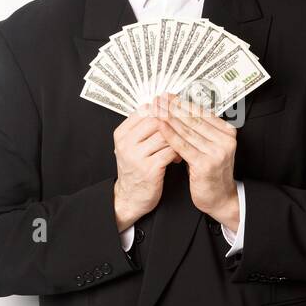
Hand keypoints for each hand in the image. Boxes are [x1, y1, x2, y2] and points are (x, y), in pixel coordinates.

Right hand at [113, 103, 181, 231]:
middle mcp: (127, 144)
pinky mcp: (150, 169)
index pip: (144, 111)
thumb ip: (142, 129)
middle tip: (183, 125)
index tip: (173, 109)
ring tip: (181, 143)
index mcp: (122, 134)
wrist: (130, 198)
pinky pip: (170, 151)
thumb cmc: (135, 170)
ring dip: (177, 138)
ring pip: (165, 135)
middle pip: (155, 120)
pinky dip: (178, 151)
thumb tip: (161, 108)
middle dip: (172, 122)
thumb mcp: (132, 146)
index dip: (162, 108)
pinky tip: (179, 156)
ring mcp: (137, 156)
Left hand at [153, 93, 238, 231]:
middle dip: (173, 107)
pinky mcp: (205, 163)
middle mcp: (225, 140)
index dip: (183, 102)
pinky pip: (183, 145)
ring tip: (156, 109)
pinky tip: (159, 126)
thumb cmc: (211, 171)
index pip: (202, 112)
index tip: (168, 96)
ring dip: (169, 117)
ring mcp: (216, 152)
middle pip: (194, 119)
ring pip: (187, 130)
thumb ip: (200, 130)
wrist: (220, 197)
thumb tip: (180, 108)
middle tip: (158, 99)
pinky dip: (169, 134)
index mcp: (227, 132)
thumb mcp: (210, 146)